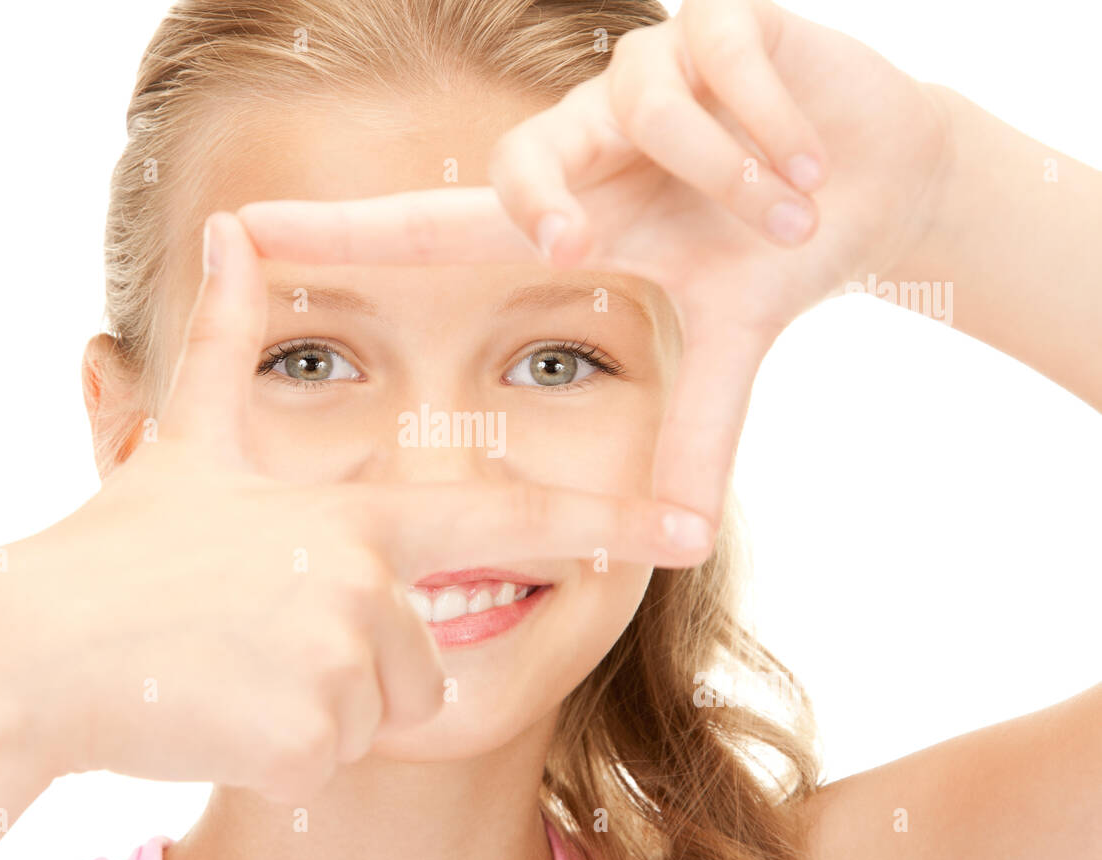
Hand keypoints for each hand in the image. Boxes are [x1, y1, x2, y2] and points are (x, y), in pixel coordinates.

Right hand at [0, 213, 709, 804]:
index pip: (507, 518)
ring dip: (313, 709)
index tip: (688, 526)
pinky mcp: (307, 736)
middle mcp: (365, 577)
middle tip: (259, 639)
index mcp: (356, 511)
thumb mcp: (184, 444)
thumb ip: (226, 343)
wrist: (28, 650)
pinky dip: (276, 752)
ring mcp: (341, 658)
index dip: (606, 521)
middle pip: (423, 657)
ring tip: (234, 670)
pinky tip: (216, 711)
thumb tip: (226, 233)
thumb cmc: (117, 547)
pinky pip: (325, 761)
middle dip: (358, 665)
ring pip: (378, 714)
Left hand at [235, 0, 953, 545]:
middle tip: (587, 243)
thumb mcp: (728, 346)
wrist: (880, 175)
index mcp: (575, 212)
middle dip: (548, 205)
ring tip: (793, 214)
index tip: (241, 230)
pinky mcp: (716, 18)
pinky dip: (774, 130)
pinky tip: (811, 160)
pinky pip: (724, 66)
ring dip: (735, 182)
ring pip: (654, 113)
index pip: (437, 226)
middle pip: (519, 162)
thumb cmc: (778, 251)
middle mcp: (589, 138)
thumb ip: (694, 432)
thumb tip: (685, 545)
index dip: (340, 233)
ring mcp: (646, 71)